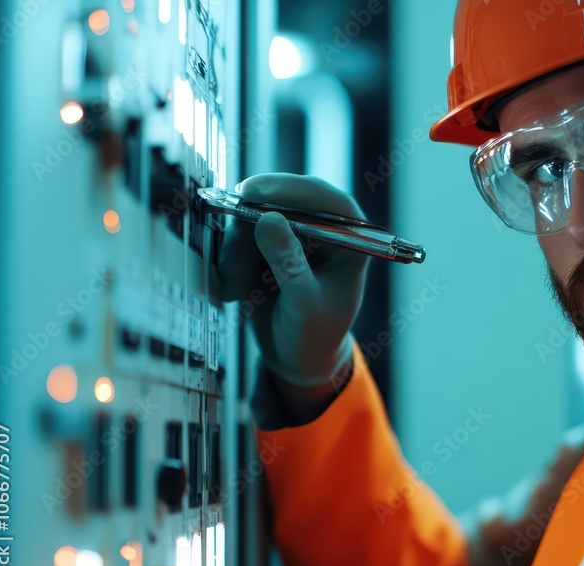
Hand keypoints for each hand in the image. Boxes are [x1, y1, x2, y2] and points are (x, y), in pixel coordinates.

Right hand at [218, 173, 369, 389]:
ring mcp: (294, 233)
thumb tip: (267, 219)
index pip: (330, 201)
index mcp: (352, 241)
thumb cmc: (315, 335)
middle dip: (250, 226)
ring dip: (236, 251)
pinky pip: (239, 236)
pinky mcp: (267, 243)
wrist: (297, 358)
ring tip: (236, 291)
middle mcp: (324, 229)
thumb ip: (288, 263)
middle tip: (231, 258)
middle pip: (283, 201)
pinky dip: (231, 260)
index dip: (293, 189)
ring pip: (253, 216)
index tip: (254, 192)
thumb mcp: (304, 305)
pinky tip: (234, 291)